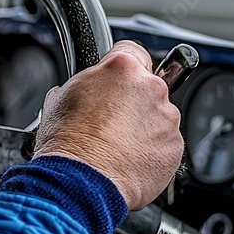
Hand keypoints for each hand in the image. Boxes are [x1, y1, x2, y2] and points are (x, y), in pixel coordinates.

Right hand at [33, 41, 182, 209]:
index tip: (117, 79)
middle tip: (110, 121)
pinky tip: (129, 160)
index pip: (131, 50)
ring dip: (144, 127)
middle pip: (147, 86)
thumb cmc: (68, 144)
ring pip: (159, 116)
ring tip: (118, 145)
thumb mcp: (58, 100)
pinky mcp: (175, 146)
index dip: (121, 67)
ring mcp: (166, 118)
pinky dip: (152, 150)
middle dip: (132, 101)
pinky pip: (166, 143)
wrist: (80, 182)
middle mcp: (150, 88)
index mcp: (122, 68)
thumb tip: (80, 91)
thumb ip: (82, 86)